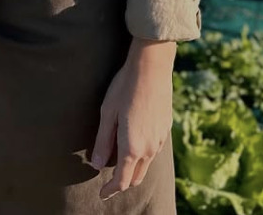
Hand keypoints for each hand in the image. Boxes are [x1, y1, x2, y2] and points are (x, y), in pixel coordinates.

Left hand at [90, 38, 175, 200]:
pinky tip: (135, 144)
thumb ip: (103, 141)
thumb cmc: (125, 88)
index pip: (121, 181)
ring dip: (133, 169)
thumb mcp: (107, 113)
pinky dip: (143, 155)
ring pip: (146, 165)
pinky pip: (153, 151)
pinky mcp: (165, 129)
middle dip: (122, 183)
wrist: (152, 68)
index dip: (110, 190)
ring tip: (120, 162)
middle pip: (135, 177)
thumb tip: (96, 164)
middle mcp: (149, 149)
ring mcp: (159, 139)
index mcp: (132, 148)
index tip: (102, 194)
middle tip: (109, 181)